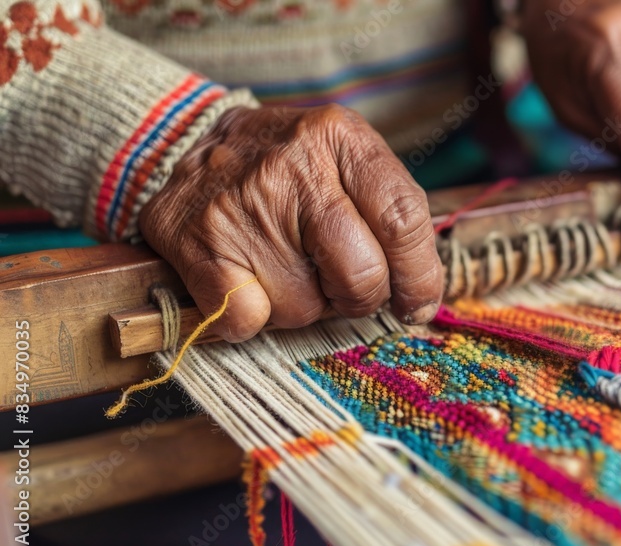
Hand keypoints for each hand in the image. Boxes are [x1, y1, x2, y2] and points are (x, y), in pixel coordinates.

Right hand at [139, 105, 443, 341]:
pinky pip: (247, 320)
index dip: (419, 276)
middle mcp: (290, 163)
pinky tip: (243, 278)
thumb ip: (390, 215)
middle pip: (361, 275)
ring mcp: (238, 203)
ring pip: (304, 307)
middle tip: (339, 282)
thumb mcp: (345, 161)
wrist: (188, 147)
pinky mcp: (193, 243)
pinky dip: (250, 316)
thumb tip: (420, 301)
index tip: (417, 303)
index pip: (403, 219)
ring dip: (300, 303)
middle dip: (359, 297)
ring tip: (279, 263)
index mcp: (339, 136)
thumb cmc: (289, 170)